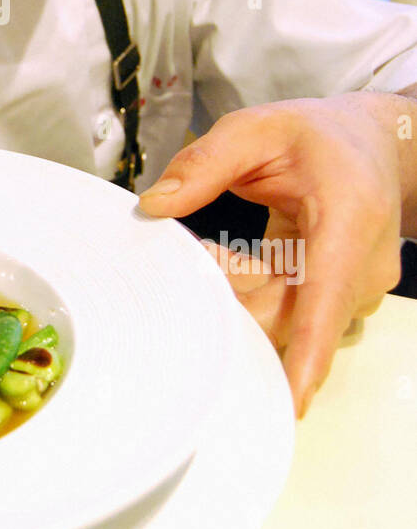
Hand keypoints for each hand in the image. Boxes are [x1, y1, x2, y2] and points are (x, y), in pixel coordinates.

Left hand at [137, 94, 404, 416]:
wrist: (374, 142)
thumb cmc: (320, 135)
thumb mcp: (256, 129)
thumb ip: (204, 163)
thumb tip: (154, 204)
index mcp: (349, 217)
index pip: (327, 296)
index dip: (306, 352)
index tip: (289, 400)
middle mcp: (361, 264)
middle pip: (290, 316)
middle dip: (229, 302)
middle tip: (190, 264)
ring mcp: (354, 286)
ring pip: (282, 318)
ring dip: (234, 292)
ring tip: (209, 250)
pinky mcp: (339, 297)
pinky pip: (284, 311)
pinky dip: (247, 289)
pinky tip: (225, 258)